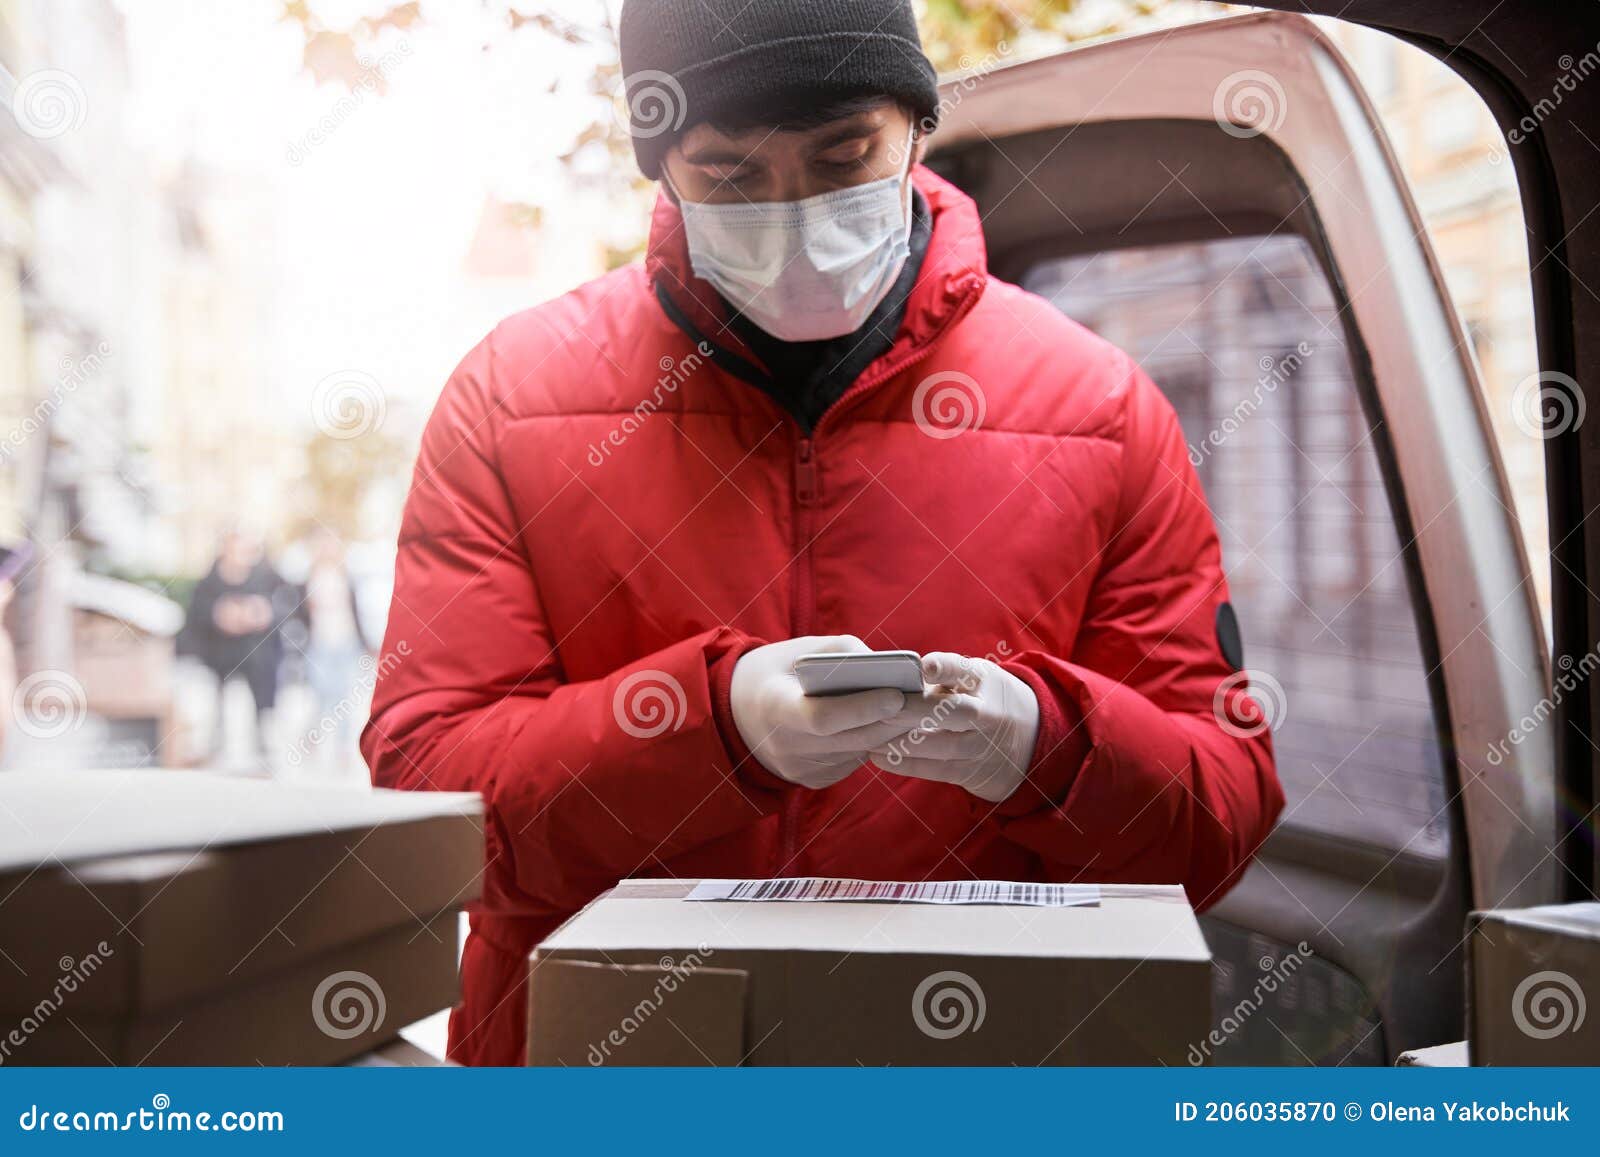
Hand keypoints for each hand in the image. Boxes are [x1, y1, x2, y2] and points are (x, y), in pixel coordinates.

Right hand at [730, 635, 911, 789]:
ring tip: (920, 711)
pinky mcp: (814, 780)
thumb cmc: (776, 672)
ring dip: (891, 732)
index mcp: (773, 707)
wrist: (738, 714)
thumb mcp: (797, 650)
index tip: (896, 694)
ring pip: (858, 751)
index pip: (821, 717)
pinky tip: (892, 724)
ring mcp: (800, 770)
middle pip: (850, 738)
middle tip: (928, 703)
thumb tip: (885, 668)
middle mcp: (785, 746)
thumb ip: (840, 652)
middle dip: (892, 720)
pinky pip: (853, 759)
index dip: (861, 708)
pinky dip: (874, 741)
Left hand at [870, 652, 1039, 802]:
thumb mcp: (975, 679)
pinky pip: (935, 769)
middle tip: (882, 708)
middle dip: (917, 710)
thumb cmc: (983, 698)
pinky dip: (905, 763)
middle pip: (954, 712)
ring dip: (902, 741)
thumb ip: (943, 677)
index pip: (967, 671)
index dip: (947, 668)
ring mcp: (980, 745)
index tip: (925, 666)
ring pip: (941, 745)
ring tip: (868, 735)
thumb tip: (892, 675)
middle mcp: (987, 713)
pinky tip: (877, 756)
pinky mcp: (970, 771)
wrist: (1029, 740)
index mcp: (985, 682)